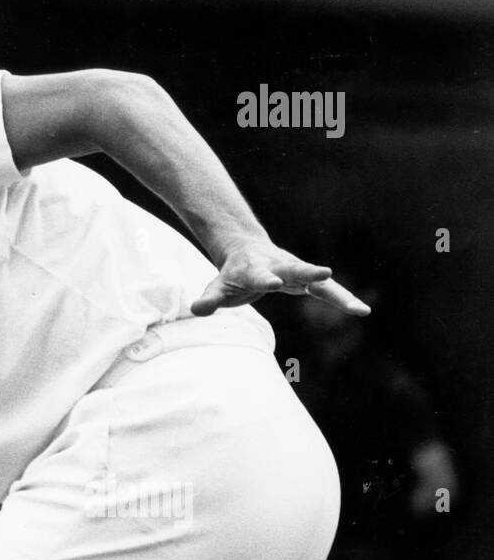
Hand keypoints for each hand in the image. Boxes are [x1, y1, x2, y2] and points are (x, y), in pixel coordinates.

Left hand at [191, 239, 370, 317]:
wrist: (247, 249)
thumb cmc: (232, 273)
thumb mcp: (217, 286)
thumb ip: (209, 298)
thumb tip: (196, 309)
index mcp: (254, 269)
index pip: (258, 275)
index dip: (265, 280)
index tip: (274, 283)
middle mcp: (279, 267)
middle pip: (295, 269)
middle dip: (309, 272)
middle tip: (326, 272)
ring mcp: (295, 271)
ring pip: (319, 283)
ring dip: (338, 294)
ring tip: (359, 309)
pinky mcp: (307, 279)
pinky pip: (327, 291)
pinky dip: (343, 300)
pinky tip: (362, 310)